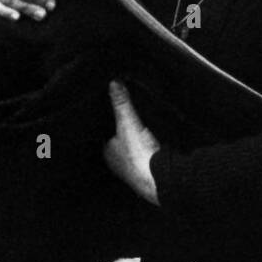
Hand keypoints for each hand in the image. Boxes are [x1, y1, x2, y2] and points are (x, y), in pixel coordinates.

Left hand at [103, 80, 160, 205]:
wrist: (158, 179)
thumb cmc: (137, 153)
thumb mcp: (127, 123)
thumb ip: (121, 104)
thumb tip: (113, 83)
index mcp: (107, 152)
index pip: (103, 134)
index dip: (107, 124)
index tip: (111, 114)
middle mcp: (116, 163)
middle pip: (117, 144)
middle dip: (121, 135)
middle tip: (126, 120)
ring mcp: (131, 171)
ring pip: (130, 153)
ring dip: (133, 145)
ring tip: (138, 130)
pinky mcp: (146, 174)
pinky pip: (143, 159)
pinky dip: (145, 153)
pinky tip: (150, 146)